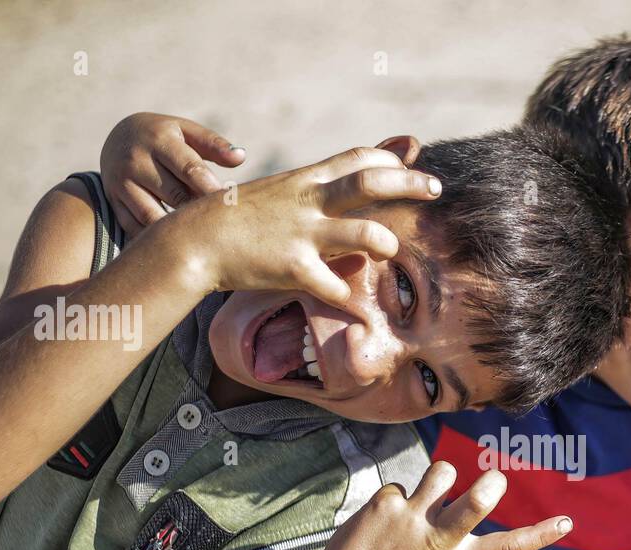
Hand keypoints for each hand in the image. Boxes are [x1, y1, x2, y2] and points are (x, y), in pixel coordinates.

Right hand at [100, 113, 247, 235]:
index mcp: (159, 140)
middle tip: (222, 228)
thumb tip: (240, 157)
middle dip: (200, 213)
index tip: (233, 207)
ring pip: (153, 217)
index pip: (190, 169)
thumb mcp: (186, 132)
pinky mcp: (114, 202)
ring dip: (178, 231)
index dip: (213, 191)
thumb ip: (213, 144)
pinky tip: (178, 247)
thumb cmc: (165, 139)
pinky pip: (136, 229)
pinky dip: (156, 240)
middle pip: (175, 196)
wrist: (116, 139)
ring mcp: (122, 183)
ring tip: (202, 240)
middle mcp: (136, 161)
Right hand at [164, 143, 439, 304]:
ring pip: (365, 233)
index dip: (391, 160)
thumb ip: (312, 190)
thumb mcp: (278, 193)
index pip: (359, 158)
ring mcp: (303, 235)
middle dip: (410, 183)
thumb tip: (338, 187)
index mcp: (306, 181)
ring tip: (391, 251)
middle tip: (436, 190)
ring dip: (386, 243)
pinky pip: (335, 287)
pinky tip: (355, 311)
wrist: (194, 240)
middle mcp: (310, 202)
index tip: (414, 167)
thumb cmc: (236, 219)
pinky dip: (349, 300)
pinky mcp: (293, 269)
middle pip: (372, 182)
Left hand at [305, 461, 570, 549]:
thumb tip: (452, 478)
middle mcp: (439, 540)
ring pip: (443, 471)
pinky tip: (377, 524)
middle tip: (493, 483)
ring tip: (417, 506)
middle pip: (477, 502)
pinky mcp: (386, 503)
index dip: (538, 535)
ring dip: (436, 478)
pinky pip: (401, 483)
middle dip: (490, 487)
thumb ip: (446, 522)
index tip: (567, 522)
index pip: (505, 547)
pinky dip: (392, 499)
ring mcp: (412, 520)